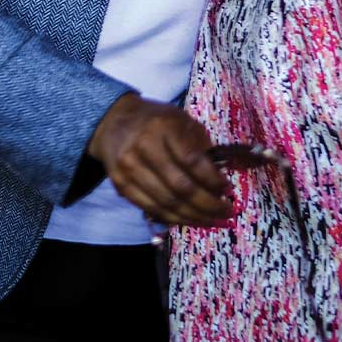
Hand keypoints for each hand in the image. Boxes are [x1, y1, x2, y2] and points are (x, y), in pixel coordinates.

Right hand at [88, 95, 230, 226]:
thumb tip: (219, 181)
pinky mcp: (120, 184)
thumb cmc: (156, 121)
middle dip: (208, 205)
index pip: (191, 161)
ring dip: (194, 216)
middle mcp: (143, 147)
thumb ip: (201, 146)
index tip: (228, 188)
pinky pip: (151, 208)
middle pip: (181, 187)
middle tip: (226, 211)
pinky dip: (174, 218)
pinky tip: (190, 219)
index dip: (213, 180)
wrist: (113, 121)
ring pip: (167, 203)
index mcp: (163, 127)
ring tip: (213, 220)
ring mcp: (129, 168)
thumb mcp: (182, 121)